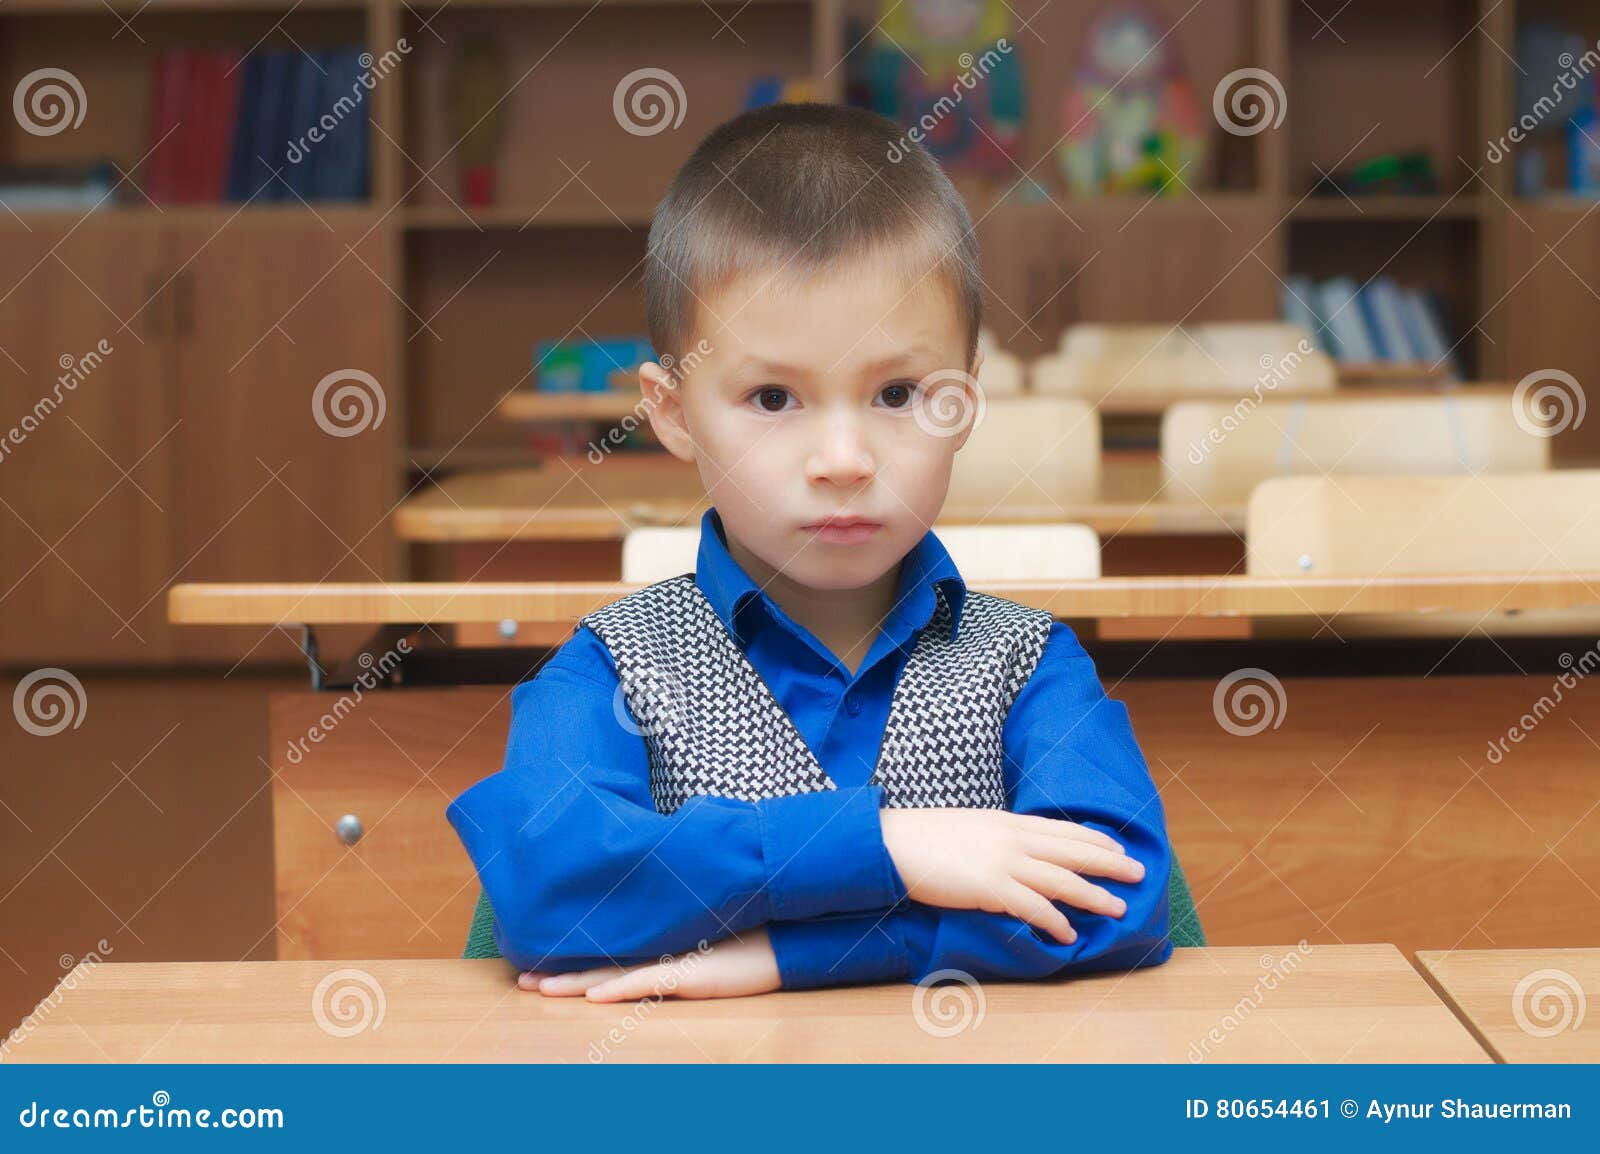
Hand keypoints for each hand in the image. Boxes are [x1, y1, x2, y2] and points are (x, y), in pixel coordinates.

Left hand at [520, 927, 781, 1001]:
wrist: (785, 931)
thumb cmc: (749, 930)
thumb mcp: (705, 935)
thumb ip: (678, 933)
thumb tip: (657, 933)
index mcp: (660, 941)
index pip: (608, 951)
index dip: (573, 958)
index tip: (537, 964)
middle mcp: (659, 950)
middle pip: (600, 963)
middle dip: (559, 973)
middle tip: (521, 981)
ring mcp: (673, 963)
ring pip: (613, 974)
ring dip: (575, 983)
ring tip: (540, 989)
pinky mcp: (691, 975)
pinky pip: (648, 982)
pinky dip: (619, 989)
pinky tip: (594, 997)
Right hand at [878, 808, 1145, 943]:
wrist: (892, 842)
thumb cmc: (924, 838)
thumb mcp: (969, 827)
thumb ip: (995, 837)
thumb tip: (1015, 850)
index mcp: (1006, 822)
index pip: (1062, 830)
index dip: (1094, 840)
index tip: (1118, 848)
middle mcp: (1011, 838)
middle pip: (1072, 850)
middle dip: (1110, 863)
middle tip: (1140, 873)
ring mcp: (1002, 862)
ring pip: (1061, 879)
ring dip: (1094, 895)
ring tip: (1119, 908)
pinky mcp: (989, 887)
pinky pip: (1032, 907)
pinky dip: (1055, 921)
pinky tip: (1070, 934)